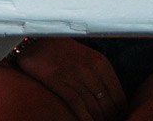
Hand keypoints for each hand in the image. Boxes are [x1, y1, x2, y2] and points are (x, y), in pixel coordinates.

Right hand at [10, 38, 125, 120]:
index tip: (116, 117)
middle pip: (107, 104)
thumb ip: (99, 72)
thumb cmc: (60, 49)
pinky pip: (77, 104)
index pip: (118, 96)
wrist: (34, 40)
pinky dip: (84, 117)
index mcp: (101, 63)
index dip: (119, 111)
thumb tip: (109, 97)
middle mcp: (90, 69)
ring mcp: (75, 75)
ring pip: (93, 106)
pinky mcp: (59, 81)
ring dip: (96, 118)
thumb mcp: (86, 56)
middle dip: (108, 117)